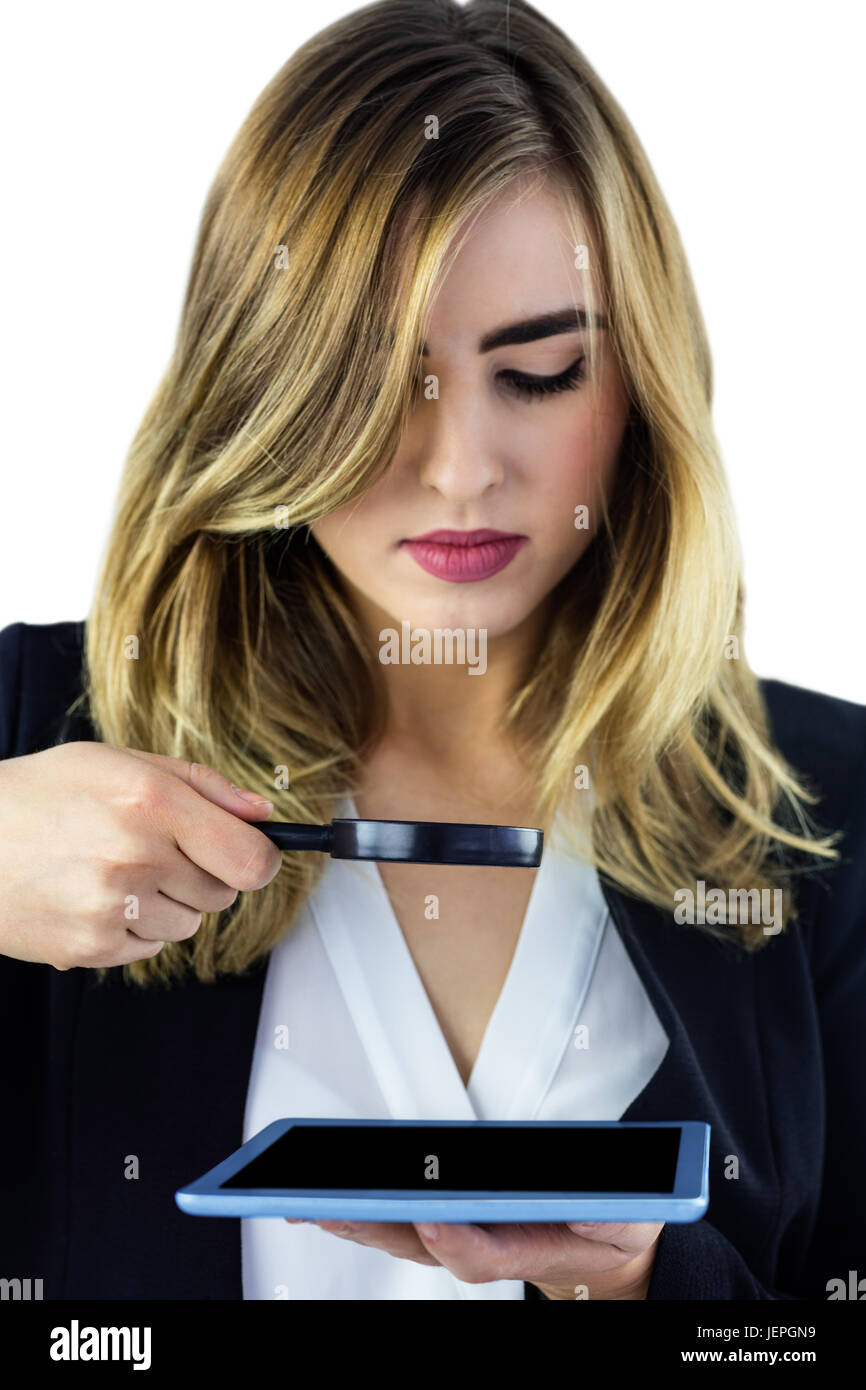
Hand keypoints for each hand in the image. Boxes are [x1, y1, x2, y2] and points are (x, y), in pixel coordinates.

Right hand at [0, 741, 281, 968]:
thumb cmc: (42, 794)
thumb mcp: (120, 762)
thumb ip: (202, 786)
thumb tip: (262, 814)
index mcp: (152, 801)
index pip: (251, 859)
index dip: (262, 859)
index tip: (253, 855)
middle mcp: (136, 855)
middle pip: (223, 893)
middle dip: (203, 874)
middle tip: (157, 852)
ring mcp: (112, 907)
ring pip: (188, 924)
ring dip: (167, 904)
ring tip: (116, 872)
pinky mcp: (91, 947)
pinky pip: (150, 948)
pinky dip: (134, 927)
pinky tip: (95, 896)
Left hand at [285, 1218, 662, 1298]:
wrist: (615, 1249)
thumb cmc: (614, 1226)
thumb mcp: (621, 1218)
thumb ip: (602, 1210)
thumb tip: (591, 1197)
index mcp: (529, 1246)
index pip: (483, 1253)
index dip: (455, 1239)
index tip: (431, 1220)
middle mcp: (489, 1247)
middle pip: (424, 1244)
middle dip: (376, 1226)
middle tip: (330, 1208)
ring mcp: (470, 1239)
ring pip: (407, 1236)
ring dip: (362, 1220)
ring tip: (313, 1204)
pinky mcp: (460, 1224)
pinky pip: (409, 1221)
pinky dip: (373, 1210)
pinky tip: (340, 1200)